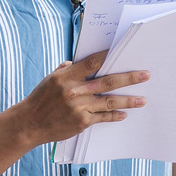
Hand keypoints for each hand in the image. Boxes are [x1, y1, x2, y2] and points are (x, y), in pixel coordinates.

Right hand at [5, 53, 147, 149]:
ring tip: (143, 99)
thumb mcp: (51, 79)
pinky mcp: (82, 122)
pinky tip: (124, 114)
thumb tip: (80, 61)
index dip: (109, 56)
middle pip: (108, 81)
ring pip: (110, 101)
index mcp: (66, 76)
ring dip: (129, 100)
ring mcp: (79, 107)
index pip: (93, 62)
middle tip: (146, 75)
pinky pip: (103, 117)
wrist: (29, 124)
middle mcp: (74, 91)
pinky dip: (115, 116)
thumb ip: (67, 69)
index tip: (124, 51)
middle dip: (130, 78)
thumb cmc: (40, 99)